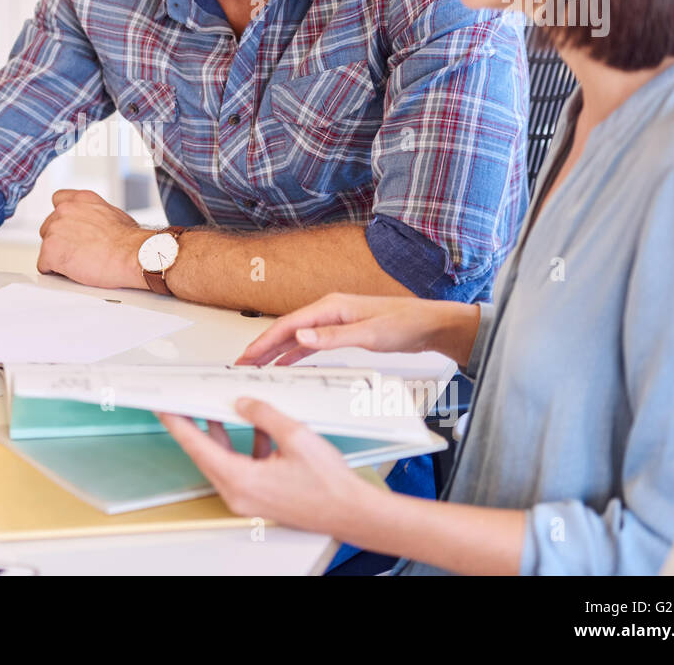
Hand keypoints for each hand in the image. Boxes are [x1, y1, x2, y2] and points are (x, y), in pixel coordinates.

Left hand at [36, 190, 150, 288]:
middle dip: (61, 241)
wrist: (133, 254)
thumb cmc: (130, 241)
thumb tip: (91, 226)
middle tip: (79, 252)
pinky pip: (44, 265)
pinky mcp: (51, 250)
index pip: (58, 201)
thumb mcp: (112, 214)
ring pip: (46, 247)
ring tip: (81, 263)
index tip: (70, 230)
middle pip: (49, 227)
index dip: (64, 220)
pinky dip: (55, 272)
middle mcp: (65, 210)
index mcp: (81, 200)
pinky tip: (73, 272)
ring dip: (59, 256)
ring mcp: (55, 230)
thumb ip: (93, 216)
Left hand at [157, 398, 378, 536]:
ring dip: (220, 434)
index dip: (178, 423)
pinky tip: (254, 426)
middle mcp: (239, 493)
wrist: (353, 512)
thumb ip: (264, 415)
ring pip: (224, 459)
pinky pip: (242, 466)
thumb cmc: (329, 486)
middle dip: (194, 425)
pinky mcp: (260, 496)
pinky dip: (243, 445)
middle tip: (183, 403)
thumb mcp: (295, 436)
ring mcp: (248, 498)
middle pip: (205, 453)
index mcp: (241, 480)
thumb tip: (244, 404)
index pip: (197, 445)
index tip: (164, 407)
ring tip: (215, 408)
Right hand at [237, 292, 478, 367]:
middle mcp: (328, 311)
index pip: (287, 325)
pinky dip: (293, 354)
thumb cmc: (406, 324)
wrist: (430, 324)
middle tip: (242, 365)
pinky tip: (285, 365)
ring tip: (256, 367)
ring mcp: (334, 321)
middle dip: (262, 347)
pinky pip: (309, 343)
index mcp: (330, 307)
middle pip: (286, 330)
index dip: (263, 342)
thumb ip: (333, 337)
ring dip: (275, 352)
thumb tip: (301, 336)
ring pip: (295, 337)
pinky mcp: (342, 332)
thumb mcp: (370, 334)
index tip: (247, 356)